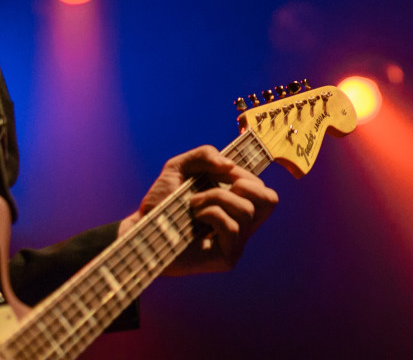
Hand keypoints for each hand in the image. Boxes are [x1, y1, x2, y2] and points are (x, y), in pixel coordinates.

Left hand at [118, 145, 278, 275]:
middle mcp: (241, 223)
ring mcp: (236, 241)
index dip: (246, 173)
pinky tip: (195, 218)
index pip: (262, 188)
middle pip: (270, 200)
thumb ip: (205, 154)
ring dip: (217, 197)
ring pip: (247, 210)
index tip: (221, 170)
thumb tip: (230, 166)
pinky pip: (233, 227)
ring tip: (193, 204)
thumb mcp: (180, 166)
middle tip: (215, 185)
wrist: (141, 228)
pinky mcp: (227, 256)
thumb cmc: (161, 201)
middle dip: (243, 183)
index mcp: (236, 203)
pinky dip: (212, 213)